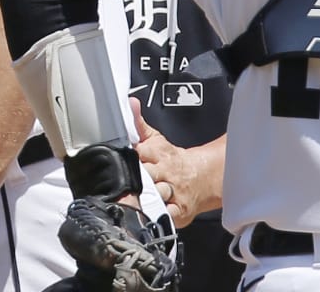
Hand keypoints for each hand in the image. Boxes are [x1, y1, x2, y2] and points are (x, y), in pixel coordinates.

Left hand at [130, 98, 222, 228]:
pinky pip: (167, 215)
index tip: (118, 160)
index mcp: (158, 154)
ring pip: (158, 195)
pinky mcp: (178, 211)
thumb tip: (129, 103)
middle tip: (123, 182)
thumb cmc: (171, 159)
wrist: (200, 177)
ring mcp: (173, 192)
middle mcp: (166, 173)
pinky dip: (158, 216)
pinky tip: (147, 216)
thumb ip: (139, 124)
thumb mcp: (156, 140)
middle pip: (148, 175)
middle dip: (137, 178)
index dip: (131, 157)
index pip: (141, 153)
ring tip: (132, 200)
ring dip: (146, 198)